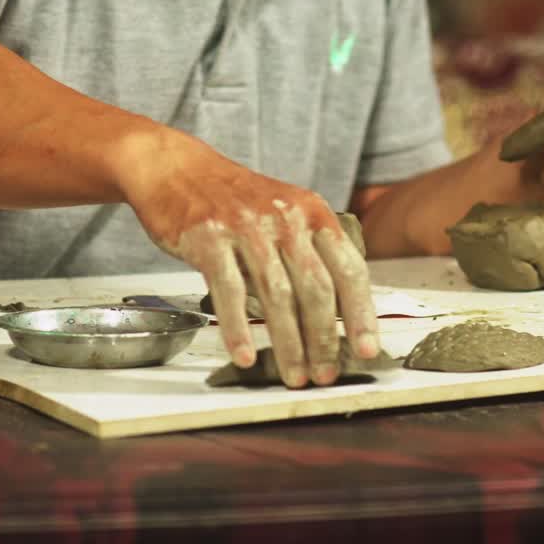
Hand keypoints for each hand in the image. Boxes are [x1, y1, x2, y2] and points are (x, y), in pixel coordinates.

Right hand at [119, 129, 378, 388]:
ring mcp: (247, 228)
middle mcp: (285, 219)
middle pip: (316, 289)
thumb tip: (338, 312)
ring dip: (288, 344)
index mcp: (313, 213)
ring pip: (276, 296)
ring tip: (294, 376)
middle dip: (324, 339)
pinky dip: (238, 329)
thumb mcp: (286, 212)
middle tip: (326, 374)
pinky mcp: (209, 239)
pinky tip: (245, 356)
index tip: (366, 349)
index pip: (349, 269)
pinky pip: (228, 292)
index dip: (361, 314)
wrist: (177, 168)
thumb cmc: (234, 200)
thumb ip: (311, 251)